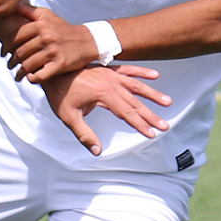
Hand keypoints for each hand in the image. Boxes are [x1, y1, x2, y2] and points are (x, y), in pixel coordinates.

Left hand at [0, 9, 101, 82]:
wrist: (87, 41)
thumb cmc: (63, 28)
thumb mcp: (48, 15)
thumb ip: (29, 11)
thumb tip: (13, 5)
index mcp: (41, 25)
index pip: (16, 37)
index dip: (6, 46)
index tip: (3, 53)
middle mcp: (46, 37)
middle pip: (20, 53)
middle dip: (12, 61)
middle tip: (10, 65)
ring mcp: (53, 51)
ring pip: (27, 65)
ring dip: (20, 72)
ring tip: (17, 74)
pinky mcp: (60, 64)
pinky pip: (40, 75)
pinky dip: (33, 78)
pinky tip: (30, 77)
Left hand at [40, 65, 171, 155]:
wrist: (52, 70)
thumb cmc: (59, 94)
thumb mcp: (68, 117)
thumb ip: (84, 134)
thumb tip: (97, 151)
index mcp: (103, 95)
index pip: (127, 114)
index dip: (140, 125)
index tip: (151, 134)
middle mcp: (111, 84)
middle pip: (135, 102)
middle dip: (151, 115)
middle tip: (165, 125)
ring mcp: (110, 75)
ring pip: (137, 85)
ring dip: (152, 94)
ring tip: (167, 102)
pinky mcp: (108, 69)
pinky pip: (129, 70)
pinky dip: (142, 72)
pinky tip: (155, 75)